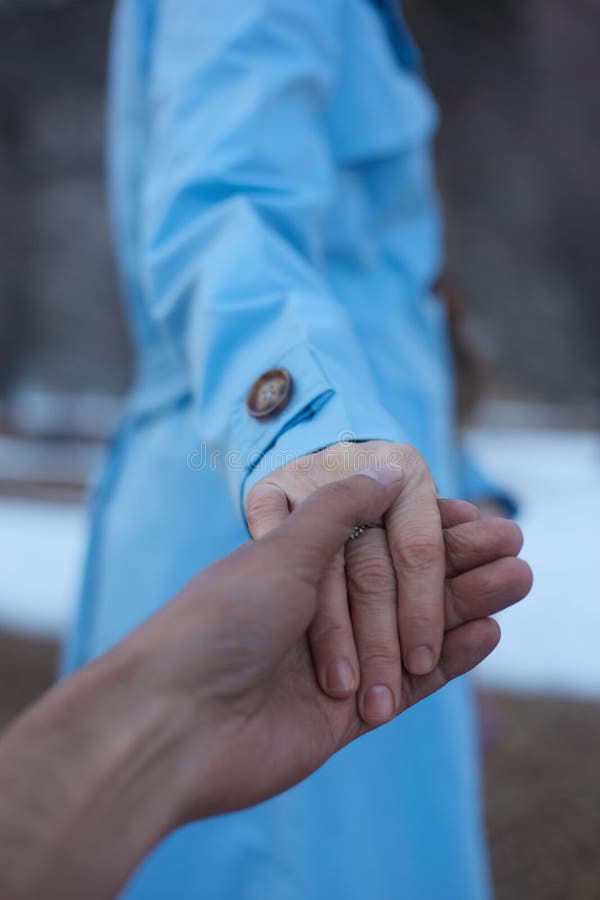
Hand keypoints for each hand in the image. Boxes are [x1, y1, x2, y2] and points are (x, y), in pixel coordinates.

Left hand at [0, 470, 530, 899]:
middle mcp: (316, 612)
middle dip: (459, 565)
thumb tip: (384, 470)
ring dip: (465, 606)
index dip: (428, 526)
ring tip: (517, 581)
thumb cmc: (220, 620)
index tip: (478, 512)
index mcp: (296, 566)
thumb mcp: (282, 547)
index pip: (379, 539)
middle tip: (514, 547)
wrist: (172, 720)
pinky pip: (407, 683)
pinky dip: (447, 659)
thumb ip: (338, 511)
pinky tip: (487, 632)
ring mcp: (334, 664)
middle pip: (404, 584)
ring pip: (414, 629)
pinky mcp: (343, 717)